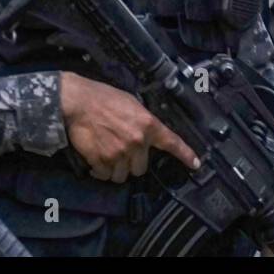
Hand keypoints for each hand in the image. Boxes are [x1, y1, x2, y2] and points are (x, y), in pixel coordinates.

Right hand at [59, 72, 198, 182]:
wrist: (78, 102)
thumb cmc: (104, 98)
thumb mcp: (132, 103)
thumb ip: (143, 121)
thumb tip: (147, 134)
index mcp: (148, 124)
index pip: (172, 142)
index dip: (185, 155)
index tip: (195, 164)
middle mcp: (137, 142)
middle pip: (141, 169)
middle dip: (132, 163)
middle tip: (122, 152)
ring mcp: (119, 153)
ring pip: (122, 176)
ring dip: (116, 170)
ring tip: (108, 156)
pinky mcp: (101, 161)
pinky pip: (105, 175)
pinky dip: (101, 171)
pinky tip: (97, 161)